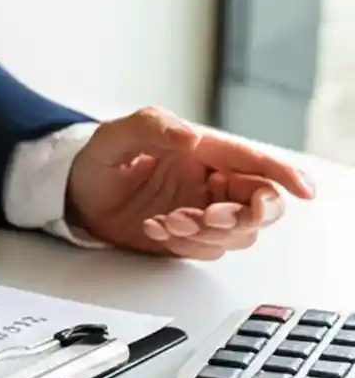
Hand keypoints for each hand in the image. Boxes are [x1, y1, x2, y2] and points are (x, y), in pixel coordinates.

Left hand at [67, 106, 315, 258]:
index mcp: (206, 152)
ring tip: (166, 220)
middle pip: (260, 205)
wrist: (73, 193)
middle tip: (207, 216)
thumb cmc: (97, 159)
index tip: (303, 190)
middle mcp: (210, 182)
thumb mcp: (117, 135)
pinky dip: (185, 245)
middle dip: (242, 216)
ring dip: (207, 233)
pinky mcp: (186, 237)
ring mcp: (200, 211)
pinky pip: (205, 250)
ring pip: (237, 234)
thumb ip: (153, 128)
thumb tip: (190, 137)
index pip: (257, 163)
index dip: (286, 175)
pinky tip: (154, 228)